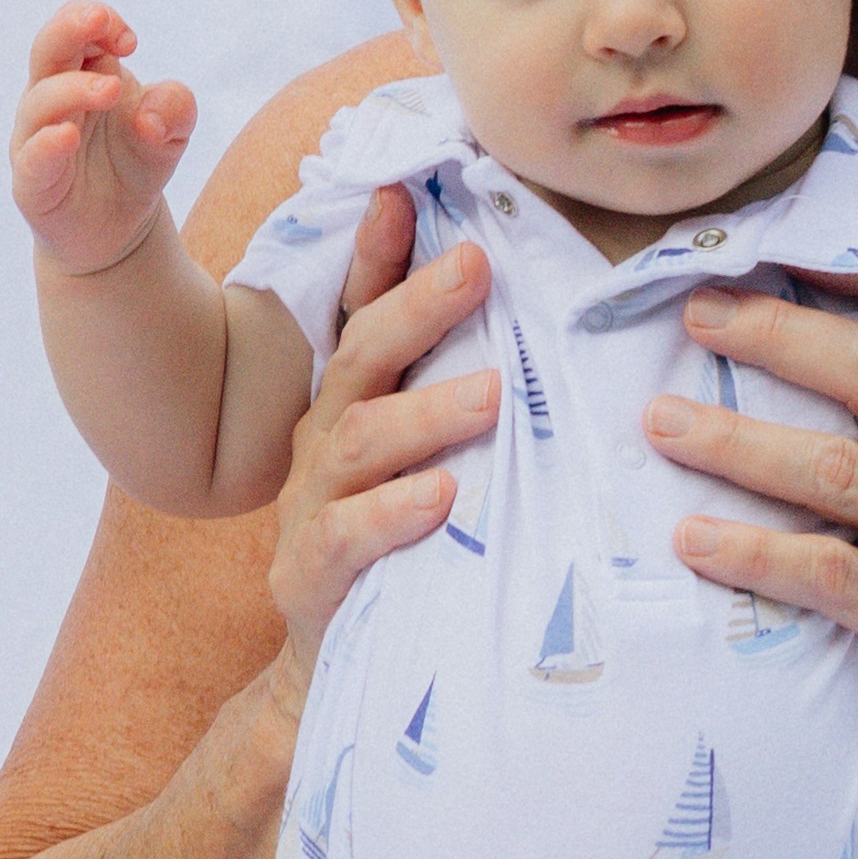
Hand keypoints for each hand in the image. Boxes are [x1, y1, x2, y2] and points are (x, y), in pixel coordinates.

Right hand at [9, 1, 204, 281]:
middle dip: (71, 28)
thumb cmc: (134, 163)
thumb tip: (148, 117)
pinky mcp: (32, 183)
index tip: (131, 41)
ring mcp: (36, 139)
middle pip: (47, 49)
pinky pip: (31, 158)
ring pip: (39, 102)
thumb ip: (174, 108)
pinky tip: (68, 136)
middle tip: (100, 21)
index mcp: (82, 71)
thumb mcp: (171, 132)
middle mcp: (52, 98)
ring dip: (73, 88)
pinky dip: (47, 144)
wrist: (118, 228)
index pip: (76, 26)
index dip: (100, 21)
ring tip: (111, 90)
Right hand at [262, 182, 501, 664]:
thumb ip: (465, 406)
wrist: (335, 667)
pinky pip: (345, 535)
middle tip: (478, 268)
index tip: (403, 191)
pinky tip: (441, 497)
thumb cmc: (407, 555)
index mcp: (351, 406)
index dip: (378, 254)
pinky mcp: (308, 573)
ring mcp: (311, 506)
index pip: (360, 315)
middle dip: (416, 306)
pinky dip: (392, 513)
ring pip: (359, 442)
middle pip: (363, 357)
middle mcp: (324, 442)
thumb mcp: (432, 468)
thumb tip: (548, 340)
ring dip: (427, 412)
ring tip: (491, 395)